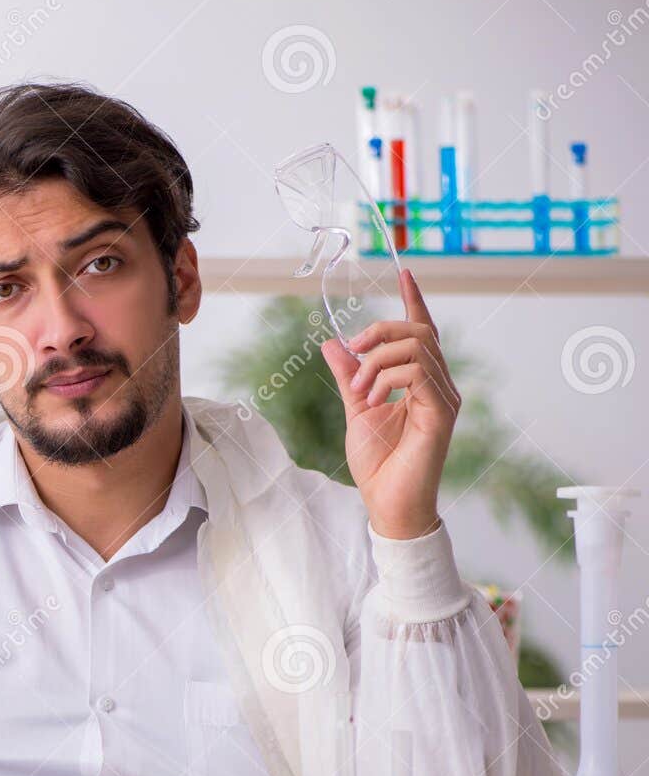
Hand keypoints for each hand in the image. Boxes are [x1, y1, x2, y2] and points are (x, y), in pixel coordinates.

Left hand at [320, 268, 460, 540]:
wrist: (386, 501)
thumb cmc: (377, 462)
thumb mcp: (355, 409)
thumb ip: (349, 376)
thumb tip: (333, 343)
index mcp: (420, 382)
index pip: (422, 333)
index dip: (414, 302)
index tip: (406, 273)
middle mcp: (438, 385)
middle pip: (418, 331)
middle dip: (379, 332)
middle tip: (351, 353)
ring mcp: (443, 398)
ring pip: (417, 347)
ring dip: (376, 360)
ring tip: (360, 390)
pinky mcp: (440, 413)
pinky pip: (417, 372)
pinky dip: (386, 378)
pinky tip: (372, 400)